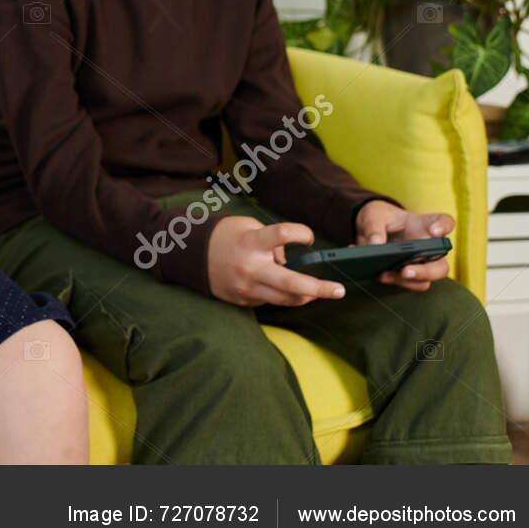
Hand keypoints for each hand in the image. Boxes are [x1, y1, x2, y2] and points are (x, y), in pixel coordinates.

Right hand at [206, 215, 345, 307]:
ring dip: (306, 296)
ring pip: (286, 299)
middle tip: (339, 291)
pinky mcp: (243, 299)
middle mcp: (250, 267)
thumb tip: (291, 261)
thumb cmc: (223, 236)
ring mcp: (246, 287)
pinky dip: (280, 294)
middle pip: (292, 283)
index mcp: (251, 242)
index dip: (302, 233)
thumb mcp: (247, 227)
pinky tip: (280, 287)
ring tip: (318, 291)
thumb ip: (272, 242)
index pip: (283, 235)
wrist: (189, 255)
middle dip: (320, 288)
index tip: (308, 236)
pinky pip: (270, 300)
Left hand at [355, 201, 453, 290]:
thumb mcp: (373, 215)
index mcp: (423, 225)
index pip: (445, 222)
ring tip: (386, 274)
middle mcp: (428, 247)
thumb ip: (374, 226)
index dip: (444, 227)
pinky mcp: (407, 274)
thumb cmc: (379, 218)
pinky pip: (408, 284)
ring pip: (427, 280)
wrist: (369, 229)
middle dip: (426, 272)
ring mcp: (420, 263)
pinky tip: (380, 274)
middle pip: (441, 265)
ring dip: (408, 281)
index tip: (435, 231)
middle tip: (406, 270)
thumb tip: (376, 243)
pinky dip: (395, 281)